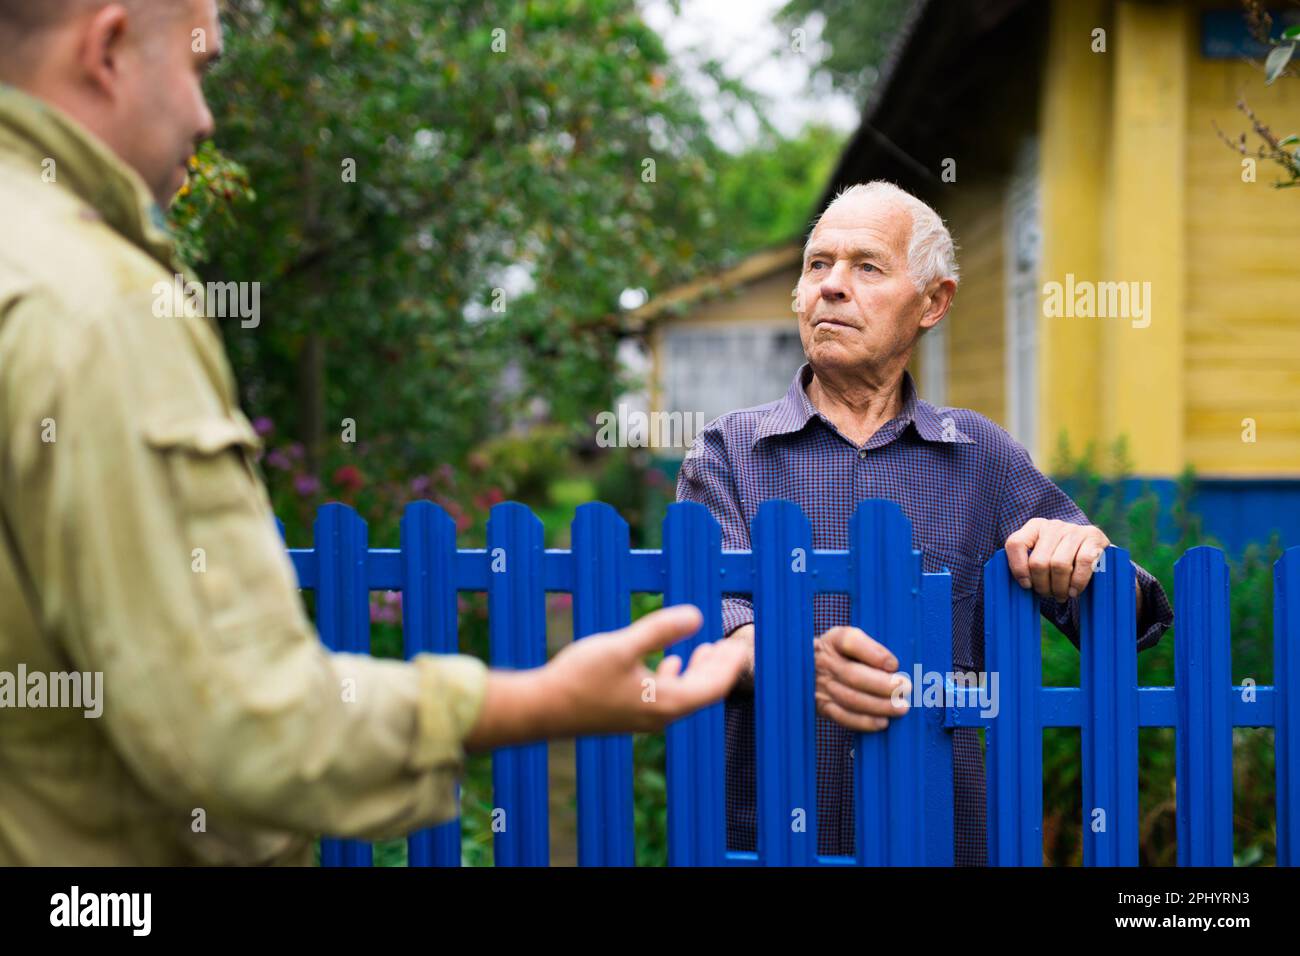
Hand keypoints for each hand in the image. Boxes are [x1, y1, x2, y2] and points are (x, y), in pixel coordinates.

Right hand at [540, 604, 748, 734]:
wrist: (542, 709)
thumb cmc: (580, 678)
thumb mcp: (622, 646)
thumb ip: (660, 630)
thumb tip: (698, 615)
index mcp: (666, 703)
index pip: (714, 685)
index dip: (731, 663)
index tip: (743, 643)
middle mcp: (660, 716)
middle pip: (703, 692)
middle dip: (720, 667)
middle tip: (734, 644)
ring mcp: (644, 717)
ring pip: (684, 695)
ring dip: (698, 671)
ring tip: (708, 649)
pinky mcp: (628, 713)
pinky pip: (666, 697)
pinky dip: (675, 677)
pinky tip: (669, 662)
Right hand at [813, 626, 910, 732]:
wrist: (812, 669)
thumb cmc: (844, 655)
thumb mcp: (853, 642)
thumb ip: (872, 650)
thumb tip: (894, 667)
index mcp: (834, 640)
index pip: (850, 641)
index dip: (872, 653)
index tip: (894, 664)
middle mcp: (825, 662)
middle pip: (852, 674)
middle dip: (882, 684)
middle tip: (906, 689)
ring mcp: (821, 686)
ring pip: (850, 698)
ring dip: (878, 705)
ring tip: (900, 708)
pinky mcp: (822, 706)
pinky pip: (842, 717)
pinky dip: (864, 722)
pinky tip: (883, 722)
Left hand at [1004, 518, 1108, 601]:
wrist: (1094, 549)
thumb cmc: (1060, 558)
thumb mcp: (1042, 555)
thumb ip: (1028, 564)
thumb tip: (1023, 584)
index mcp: (1035, 527)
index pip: (1015, 543)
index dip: (1018, 568)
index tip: (1026, 585)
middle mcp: (1053, 526)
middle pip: (1038, 561)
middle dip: (1041, 585)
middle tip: (1047, 594)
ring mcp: (1075, 530)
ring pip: (1059, 565)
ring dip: (1059, 587)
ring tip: (1060, 595)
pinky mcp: (1094, 538)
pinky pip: (1083, 563)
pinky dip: (1077, 582)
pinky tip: (1074, 591)